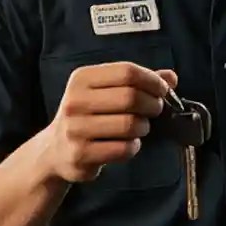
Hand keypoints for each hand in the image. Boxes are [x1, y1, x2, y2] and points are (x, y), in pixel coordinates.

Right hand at [42, 62, 176, 182]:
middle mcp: (75, 101)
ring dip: (143, 127)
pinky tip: (129, 144)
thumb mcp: (105, 92)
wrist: (54, 150)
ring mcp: (75, 129)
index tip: (163, 89)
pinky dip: (133, 147)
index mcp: (82, 79)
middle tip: (155, 110)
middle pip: (130, 97)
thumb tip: (171, 77)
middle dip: (152, 104)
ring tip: (140, 128)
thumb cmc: (87, 116)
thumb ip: (137, 82)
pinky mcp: (80, 154)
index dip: (152, 80)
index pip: (126, 71)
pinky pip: (122, 149)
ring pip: (129, 124)